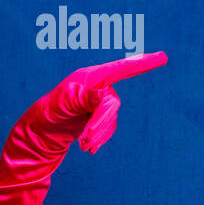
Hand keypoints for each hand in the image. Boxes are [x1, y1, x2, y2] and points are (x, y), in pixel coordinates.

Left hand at [12, 50, 168, 159]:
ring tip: (83, 146)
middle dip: (101, 124)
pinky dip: (100, 137)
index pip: (119, 69)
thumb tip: (103, 95)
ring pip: (111, 118)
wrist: (40, 133)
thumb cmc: (48, 114)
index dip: (142, 63)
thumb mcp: (62, 105)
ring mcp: (99, 100)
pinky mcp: (99, 115)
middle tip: (85, 142)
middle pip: (113, 105)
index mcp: (89, 77)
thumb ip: (82, 98)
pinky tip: (88, 147)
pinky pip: (109, 127)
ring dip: (99, 134)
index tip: (163, 57)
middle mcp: (97, 86)